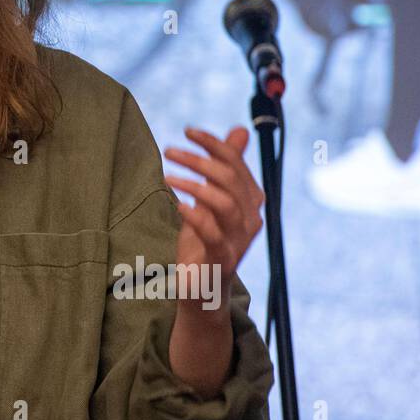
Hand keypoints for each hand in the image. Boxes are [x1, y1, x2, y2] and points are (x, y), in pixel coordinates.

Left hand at [162, 126, 264, 314]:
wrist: (202, 289)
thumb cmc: (205, 241)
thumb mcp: (211, 199)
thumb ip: (226, 167)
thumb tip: (241, 130)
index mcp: (251, 202)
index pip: (237, 164)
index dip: (214, 144)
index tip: (188, 131)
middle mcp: (251, 220)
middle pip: (232, 180)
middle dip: (200, 160)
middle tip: (170, 151)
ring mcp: (238, 241)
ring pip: (226, 204)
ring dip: (195, 185)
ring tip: (168, 176)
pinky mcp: (222, 261)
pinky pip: (213, 234)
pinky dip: (196, 216)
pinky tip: (177, 206)